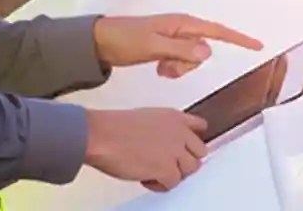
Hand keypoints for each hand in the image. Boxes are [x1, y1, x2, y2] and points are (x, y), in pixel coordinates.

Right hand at [84, 108, 208, 191]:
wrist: (102, 135)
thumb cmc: (115, 127)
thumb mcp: (147, 118)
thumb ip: (164, 129)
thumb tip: (167, 143)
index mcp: (174, 117)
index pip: (200, 126)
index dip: (193, 140)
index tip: (188, 147)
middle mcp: (179, 132)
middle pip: (200, 152)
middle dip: (186, 160)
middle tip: (169, 164)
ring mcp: (175, 151)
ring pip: (190, 169)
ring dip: (174, 174)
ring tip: (154, 172)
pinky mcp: (167, 169)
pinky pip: (174, 183)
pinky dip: (160, 185)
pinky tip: (146, 178)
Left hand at [93, 14, 262, 78]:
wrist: (100, 42)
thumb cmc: (124, 39)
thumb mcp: (153, 47)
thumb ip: (181, 50)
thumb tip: (208, 52)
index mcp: (182, 24)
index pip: (217, 31)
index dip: (238, 39)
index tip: (258, 46)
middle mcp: (181, 29)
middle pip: (203, 51)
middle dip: (190, 64)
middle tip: (166, 66)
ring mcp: (174, 38)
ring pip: (192, 59)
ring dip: (179, 69)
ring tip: (160, 67)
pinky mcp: (166, 47)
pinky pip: (181, 62)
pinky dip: (173, 69)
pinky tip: (158, 67)